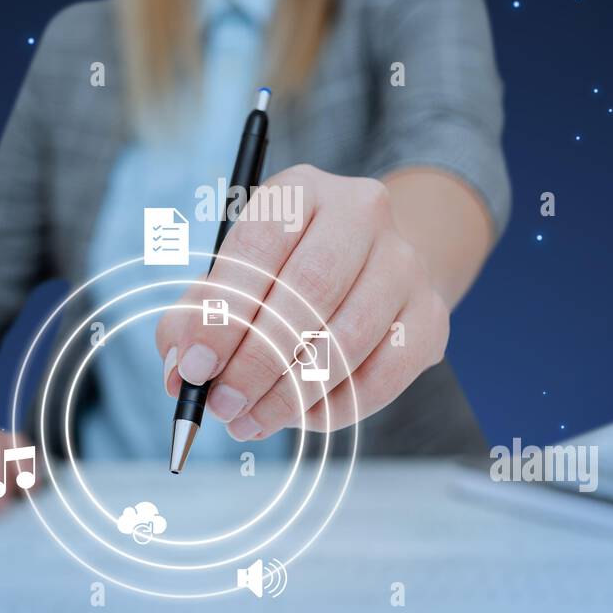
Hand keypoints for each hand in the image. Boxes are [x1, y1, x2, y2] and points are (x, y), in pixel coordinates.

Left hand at [154, 164, 449, 440]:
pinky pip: (383, 376)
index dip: (222, 313)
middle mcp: (361, 213)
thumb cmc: (285, 271)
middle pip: (308, 293)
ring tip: (251, 421)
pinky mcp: (431, 316)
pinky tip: (300, 418)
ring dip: (290, 395)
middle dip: (256, 362)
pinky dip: (336, 408)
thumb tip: (181, 373)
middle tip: (223, 406)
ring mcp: (405, 263)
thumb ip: (197, 315)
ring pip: (347, 340)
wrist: (372, 263)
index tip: (195, 369)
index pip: (259, 247)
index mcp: (301, 190)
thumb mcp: (235, 271)